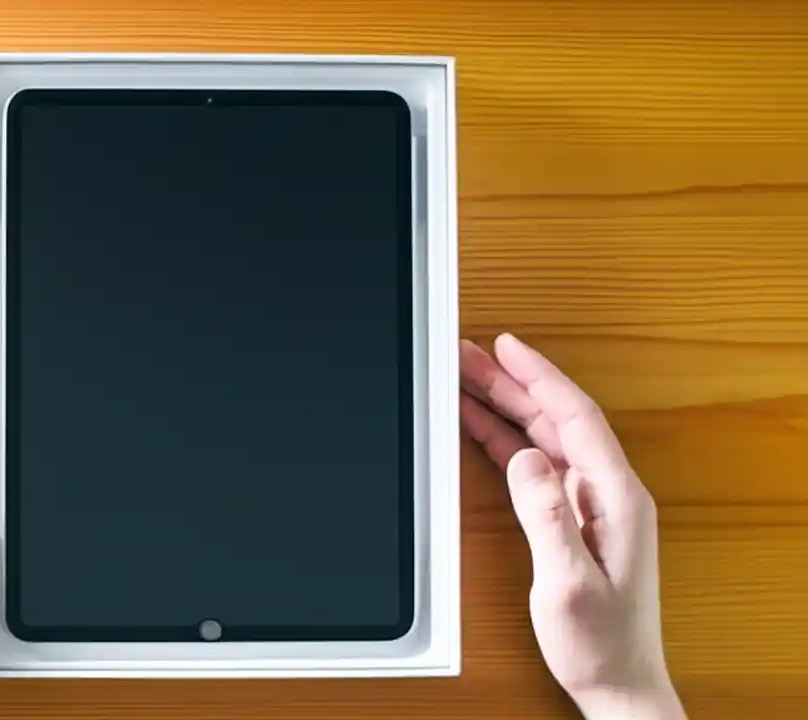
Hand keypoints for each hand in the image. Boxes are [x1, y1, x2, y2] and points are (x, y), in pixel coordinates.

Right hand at [460, 335, 684, 719]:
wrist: (616, 680)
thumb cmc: (600, 642)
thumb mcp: (568, 582)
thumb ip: (548, 517)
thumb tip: (527, 460)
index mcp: (617, 498)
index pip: (576, 418)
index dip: (541, 377)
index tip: (507, 347)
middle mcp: (607, 492)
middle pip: (555, 419)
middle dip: (511, 382)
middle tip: (467, 355)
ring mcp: (590, 503)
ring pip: (543, 436)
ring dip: (504, 406)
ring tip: (463, 379)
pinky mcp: (571, 516)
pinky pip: (535, 463)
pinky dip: (504, 439)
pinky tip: (477, 426)